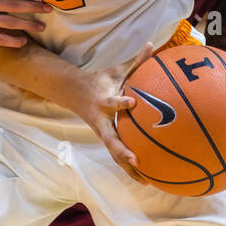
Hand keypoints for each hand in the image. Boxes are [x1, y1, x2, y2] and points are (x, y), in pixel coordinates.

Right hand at [66, 43, 154, 182]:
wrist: (74, 93)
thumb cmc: (100, 80)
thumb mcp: (115, 70)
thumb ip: (135, 61)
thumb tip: (152, 45)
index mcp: (103, 102)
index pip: (112, 102)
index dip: (121, 103)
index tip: (133, 102)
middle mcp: (101, 121)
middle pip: (110, 139)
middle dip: (122, 151)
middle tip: (136, 160)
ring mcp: (102, 133)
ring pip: (114, 153)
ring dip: (128, 168)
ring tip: (145, 180)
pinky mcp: (107, 140)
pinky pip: (118, 157)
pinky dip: (130, 169)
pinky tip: (146, 179)